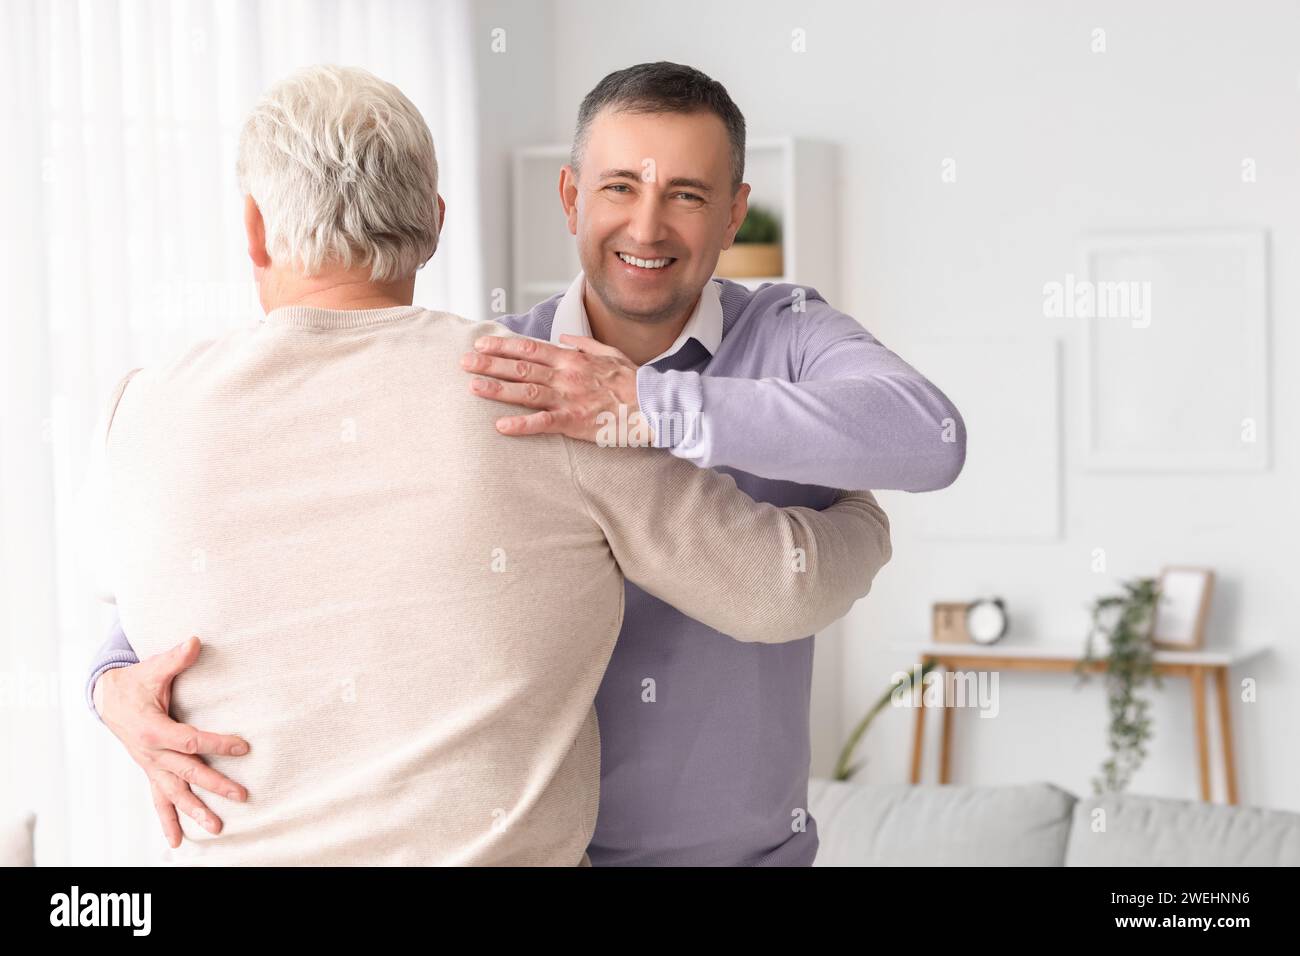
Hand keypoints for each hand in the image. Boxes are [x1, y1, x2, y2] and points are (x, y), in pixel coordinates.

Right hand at [95, 636, 248, 847]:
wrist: (106, 698)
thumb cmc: (136, 682)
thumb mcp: (153, 668)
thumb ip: (175, 658)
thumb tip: (195, 640)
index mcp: (153, 729)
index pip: (190, 740)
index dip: (216, 744)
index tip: (243, 747)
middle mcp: (150, 753)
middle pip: (186, 772)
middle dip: (214, 785)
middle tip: (242, 796)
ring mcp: (149, 766)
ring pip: (173, 793)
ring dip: (194, 811)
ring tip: (217, 828)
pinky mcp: (150, 771)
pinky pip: (158, 800)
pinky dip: (167, 821)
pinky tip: (178, 842)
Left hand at [461, 334, 653, 444]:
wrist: (654, 405)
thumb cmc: (634, 381)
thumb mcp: (610, 353)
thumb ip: (583, 344)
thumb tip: (563, 338)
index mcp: (572, 358)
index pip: (530, 348)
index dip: (503, 346)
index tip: (482, 344)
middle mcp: (566, 375)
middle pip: (521, 367)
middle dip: (490, 364)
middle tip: (464, 362)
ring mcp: (569, 398)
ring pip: (526, 391)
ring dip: (498, 389)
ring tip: (473, 387)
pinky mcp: (575, 421)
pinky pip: (543, 424)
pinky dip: (521, 425)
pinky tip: (501, 427)